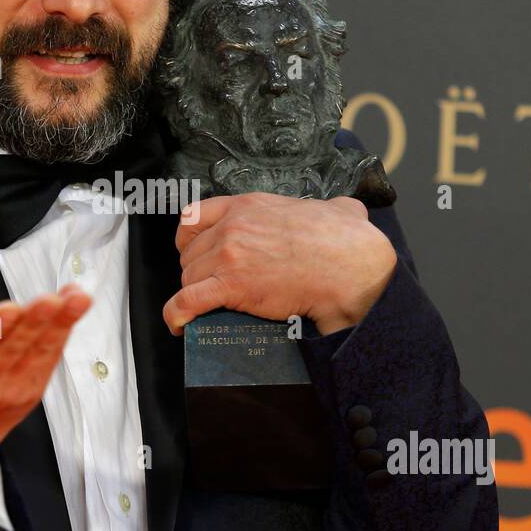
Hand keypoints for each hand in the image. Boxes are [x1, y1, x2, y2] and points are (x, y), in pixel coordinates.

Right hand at [0, 282, 90, 497]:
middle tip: (51, 299)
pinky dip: (66, 332)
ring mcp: (9, 387)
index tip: (7, 310)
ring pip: (36, 351)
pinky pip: (50, 358)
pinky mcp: (31, 389)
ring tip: (75, 298)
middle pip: (10, 345)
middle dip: (34, 321)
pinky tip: (77, 307)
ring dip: (59, 323)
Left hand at [163, 193, 396, 336]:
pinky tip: (178, 325)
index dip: (190, 240)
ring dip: (194, 295)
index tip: (196, 253)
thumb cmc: (349, 241)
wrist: (354, 267)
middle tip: (214, 287)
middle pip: (190, 253)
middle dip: (198, 272)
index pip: (195, 217)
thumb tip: (346, 211)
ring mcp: (229, 255)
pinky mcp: (232, 286)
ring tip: (208, 309)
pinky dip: (176, 315)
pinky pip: (188, 301)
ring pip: (189, 278)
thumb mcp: (337, 209)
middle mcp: (233, 226)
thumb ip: (332, 207)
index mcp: (250, 205)